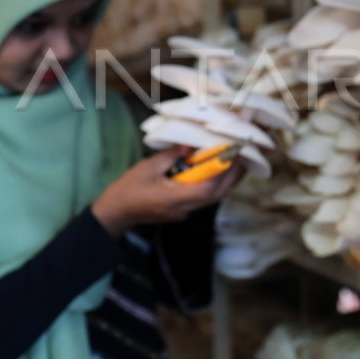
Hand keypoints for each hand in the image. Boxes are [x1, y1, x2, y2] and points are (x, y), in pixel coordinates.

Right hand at [91, 148, 245, 237]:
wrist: (116, 212)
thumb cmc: (129, 188)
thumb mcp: (150, 166)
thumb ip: (174, 156)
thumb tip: (193, 145)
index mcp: (175, 197)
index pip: (208, 187)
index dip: (223, 171)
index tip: (233, 153)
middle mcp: (185, 208)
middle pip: (216, 195)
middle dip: (232, 176)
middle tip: (243, 157)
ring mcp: (184, 212)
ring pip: (213, 198)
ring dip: (225, 181)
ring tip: (234, 162)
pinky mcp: (182, 211)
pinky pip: (204, 199)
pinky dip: (214, 185)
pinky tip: (215, 172)